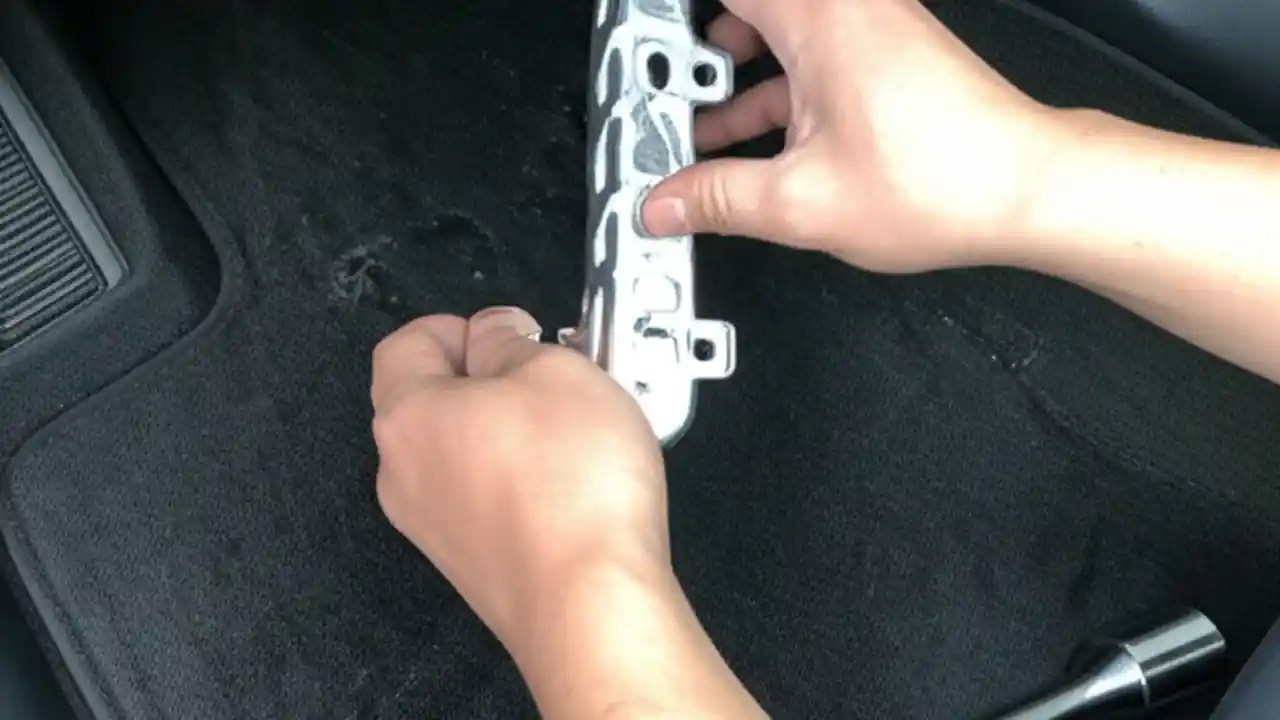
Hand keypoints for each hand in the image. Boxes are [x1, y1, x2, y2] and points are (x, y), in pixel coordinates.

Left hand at [370, 307, 669, 647]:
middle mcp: (405, 474)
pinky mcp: (472, 562)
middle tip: (552, 374)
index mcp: (408, 415)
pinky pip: (487, 499)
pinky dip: (523, 479)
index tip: (510, 330)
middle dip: (493, 379)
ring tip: (576, 427)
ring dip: (512, 430)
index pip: (406, 344)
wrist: (590, 603)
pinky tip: (574, 480)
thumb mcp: (554, 370)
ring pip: (465, 454)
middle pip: (433, 402)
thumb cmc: (570, 489)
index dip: (459, 325)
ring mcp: (436, 526)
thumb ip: (512, 340)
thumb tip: (495, 333)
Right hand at [642, 0, 1070, 272]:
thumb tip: (666, 202)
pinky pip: (808, 57)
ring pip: (776, 33)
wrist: (1027, 188)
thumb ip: (717, 199)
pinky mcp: (885, 57)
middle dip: (694, 49)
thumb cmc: (944, 177)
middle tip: (658, 88)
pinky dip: (773, 90)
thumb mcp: (800, 203)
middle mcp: (846, 8)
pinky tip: (749, 146)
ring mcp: (868, 28)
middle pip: (744, 10)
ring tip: (694, 125)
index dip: (673, 17)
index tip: (644, 38)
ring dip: (732, 74)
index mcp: (817, 17)